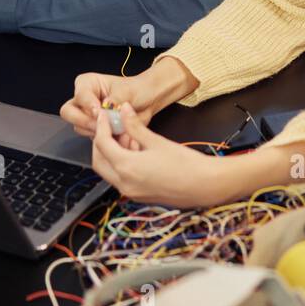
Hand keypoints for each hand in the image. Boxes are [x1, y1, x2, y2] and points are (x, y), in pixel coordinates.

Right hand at [59, 57, 196, 147]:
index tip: (98, 111)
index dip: (88, 104)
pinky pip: (91, 137)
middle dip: (84, 120)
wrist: (149, 100)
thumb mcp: (128, 91)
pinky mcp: (95, 128)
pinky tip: (117, 134)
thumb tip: (105, 108)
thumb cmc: (138, 89)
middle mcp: (84, 99)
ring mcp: (88, 115)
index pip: (79, 95)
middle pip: (69, 112)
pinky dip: (103, 138)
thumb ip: (115, 100)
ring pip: (79, 127)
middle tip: (100, 124)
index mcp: (88, 84)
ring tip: (115, 128)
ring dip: (95, 130)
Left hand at [89, 104, 233, 207]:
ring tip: (129, 136)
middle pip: (99, 160)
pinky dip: (122, 163)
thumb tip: (124, 110)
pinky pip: (121, 178)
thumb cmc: (186, 165)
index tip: (105, 116)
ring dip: (113, 153)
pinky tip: (137, 151)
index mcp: (127, 168)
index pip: (102, 144)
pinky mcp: (139, 195)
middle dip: (101, 142)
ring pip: (110, 170)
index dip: (102, 127)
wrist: (205, 186)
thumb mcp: (157, 141)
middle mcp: (124, 184)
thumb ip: (136, 126)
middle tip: (111, 126)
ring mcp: (131, 192)